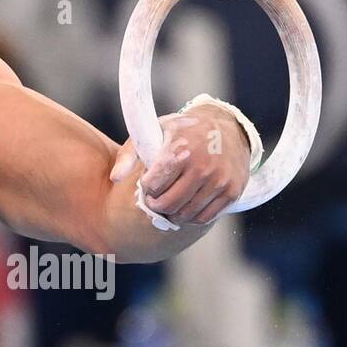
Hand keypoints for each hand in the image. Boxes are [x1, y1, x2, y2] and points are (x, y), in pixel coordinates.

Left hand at [110, 104, 251, 226]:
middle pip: (168, 204)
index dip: (147, 187)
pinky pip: (204, 218)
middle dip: (156, 204)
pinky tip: (187, 204)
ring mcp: (219, 181)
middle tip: (155, 198)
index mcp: (180, 151)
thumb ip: (130, 154)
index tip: (149, 182)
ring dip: (173, 213)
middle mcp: (202, 167)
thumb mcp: (154, 131)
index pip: (153, 186)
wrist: (226, 128)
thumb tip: (115, 178)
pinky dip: (191, 216)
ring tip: (169, 201)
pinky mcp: (232, 192)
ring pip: (186, 214)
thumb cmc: (183, 131)